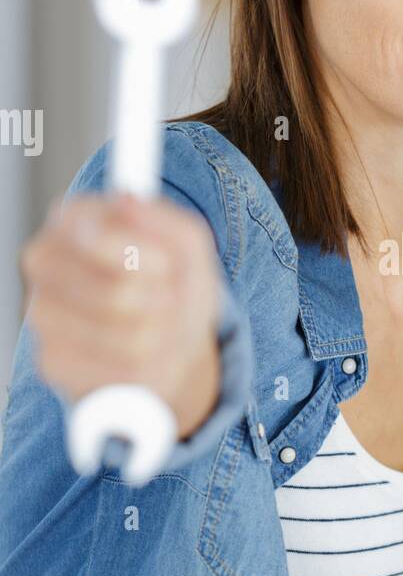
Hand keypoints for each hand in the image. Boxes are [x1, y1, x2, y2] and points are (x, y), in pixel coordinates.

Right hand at [20, 191, 221, 442]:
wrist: (167, 338)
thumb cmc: (172, 280)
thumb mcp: (189, 245)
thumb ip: (167, 220)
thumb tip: (128, 200)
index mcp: (72, 218)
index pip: (97, 236)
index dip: (143, 258)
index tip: (168, 267)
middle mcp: (43, 260)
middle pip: (117, 295)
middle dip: (165, 305)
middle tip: (172, 301)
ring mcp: (40, 312)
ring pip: (125, 340)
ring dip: (165, 339)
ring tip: (166, 329)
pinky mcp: (49, 361)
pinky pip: (116, 376)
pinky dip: (148, 371)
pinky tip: (147, 357)